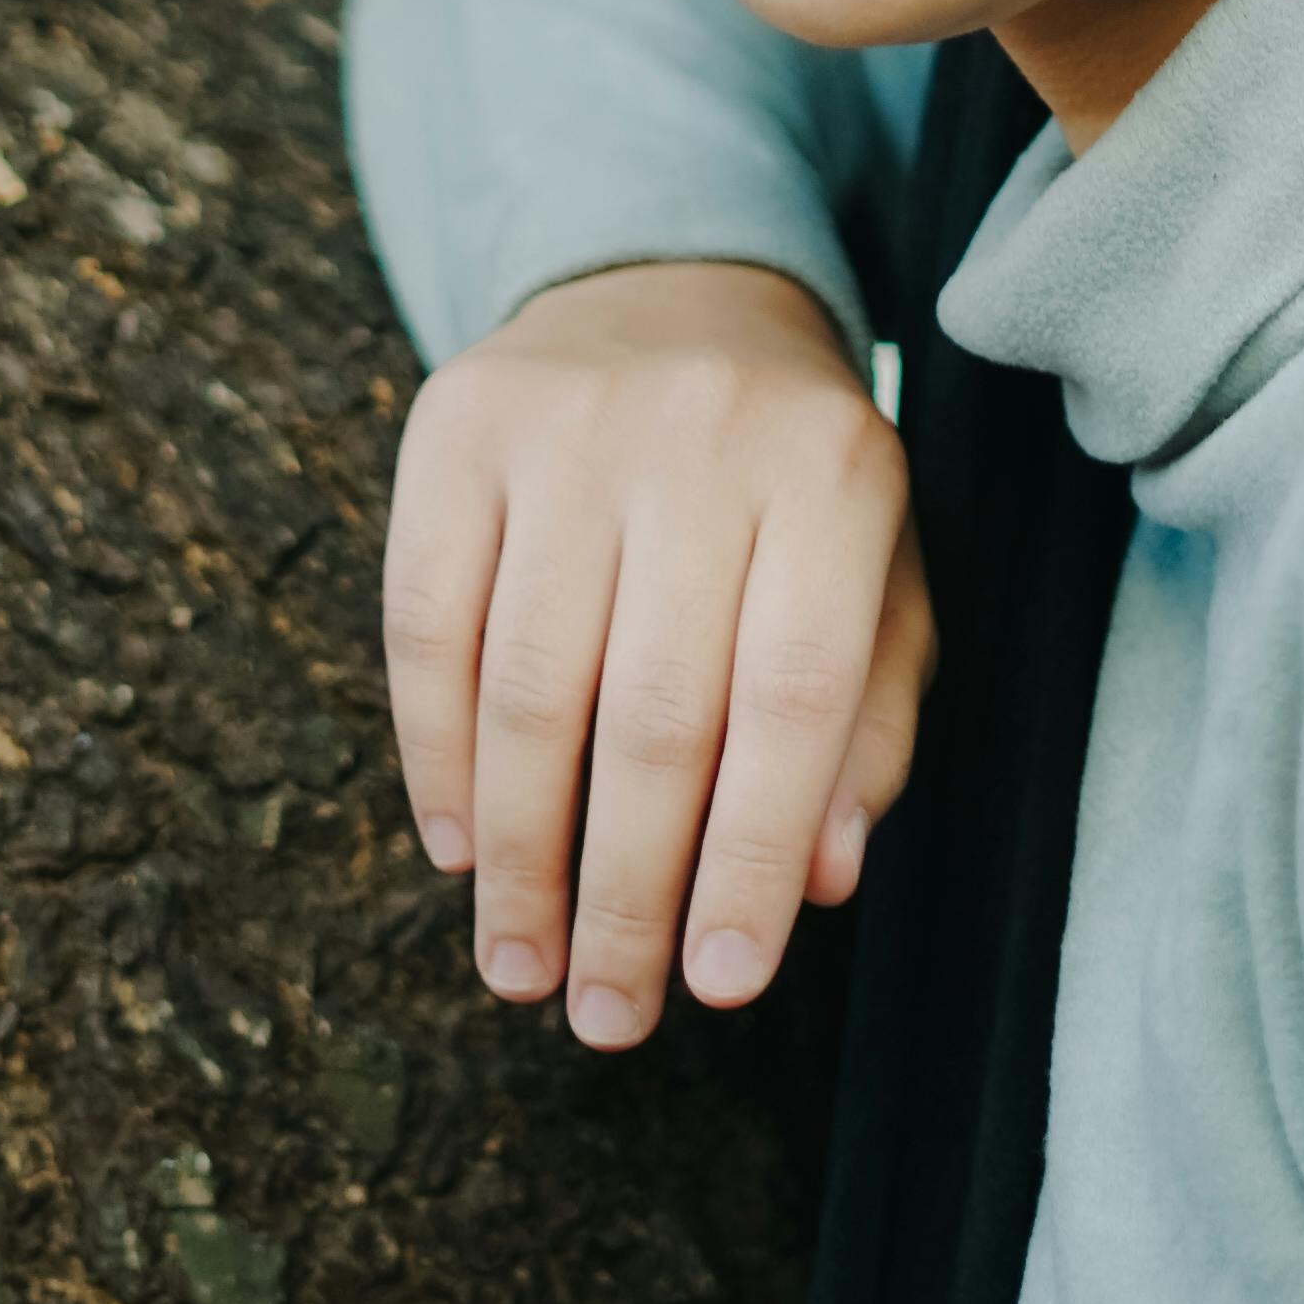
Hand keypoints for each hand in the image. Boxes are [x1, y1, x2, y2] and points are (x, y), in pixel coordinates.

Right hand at [380, 259, 932, 1045]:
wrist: (671, 287)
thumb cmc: (792, 481)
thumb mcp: (876, 575)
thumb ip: (866, 722)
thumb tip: (818, 883)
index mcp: (835, 472)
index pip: (794, 698)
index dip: (751, 857)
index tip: (719, 988)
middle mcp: (703, 434)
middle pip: (654, 710)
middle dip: (625, 890)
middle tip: (605, 1016)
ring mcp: (570, 422)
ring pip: (529, 682)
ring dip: (520, 854)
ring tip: (523, 968)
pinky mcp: (457, 423)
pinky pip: (428, 622)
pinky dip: (437, 757)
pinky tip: (459, 849)